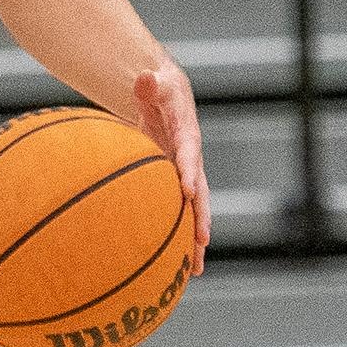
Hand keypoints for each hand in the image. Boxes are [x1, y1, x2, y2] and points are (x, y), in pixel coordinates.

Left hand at [133, 65, 210, 274]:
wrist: (169, 96)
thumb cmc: (160, 89)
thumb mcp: (156, 83)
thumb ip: (150, 84)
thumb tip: (145, 77)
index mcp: (187, 135)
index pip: (189, 153)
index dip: (189, 170)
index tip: (187, 190)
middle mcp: (191, 159)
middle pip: (200, 191)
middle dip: (200, 216)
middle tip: (200, 240)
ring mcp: (185, 172)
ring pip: (193, 209)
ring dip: (194, 237)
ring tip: (193, 269)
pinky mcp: (176, 182)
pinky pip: (180, 210)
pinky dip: (180, 234)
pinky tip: (177, 263)